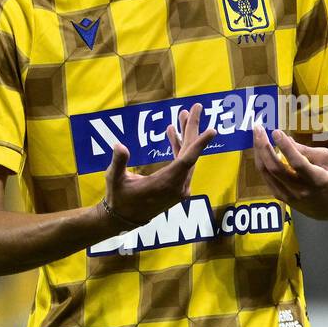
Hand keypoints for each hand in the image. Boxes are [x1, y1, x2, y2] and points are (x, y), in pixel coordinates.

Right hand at [102, 103, 216, 225]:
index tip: (212, 130)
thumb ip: (118, 162)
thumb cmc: (119, 198)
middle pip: (190, 153)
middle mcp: (177, 186)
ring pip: (187, 158)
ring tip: (182, 115)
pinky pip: (182, 164)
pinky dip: (178, 148)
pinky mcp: (177, 188)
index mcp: (165, 183)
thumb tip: (119, 146)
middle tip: (196, 108)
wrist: (124, 218)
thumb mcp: (114, 179)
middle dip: (192, 129)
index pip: (187, 160)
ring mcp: (179, 188)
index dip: (200, 144)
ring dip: (185, 136)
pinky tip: (172, 133)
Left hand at [251, 124, 327, 218]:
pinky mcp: (280, 197)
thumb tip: (285, 139)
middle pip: (275, 168)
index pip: (298, 163)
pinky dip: (261, 161)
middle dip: (264, 146)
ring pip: (266, 173)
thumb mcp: (326, 160)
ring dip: (258, 152)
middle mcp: (300, 190)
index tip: (276, 132)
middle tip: (259, 128)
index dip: (286, 147)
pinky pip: (266, 177)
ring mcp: (288, 196)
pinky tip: (260, 149)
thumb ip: (306, 150)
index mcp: (317, 180)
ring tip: (257, 135)